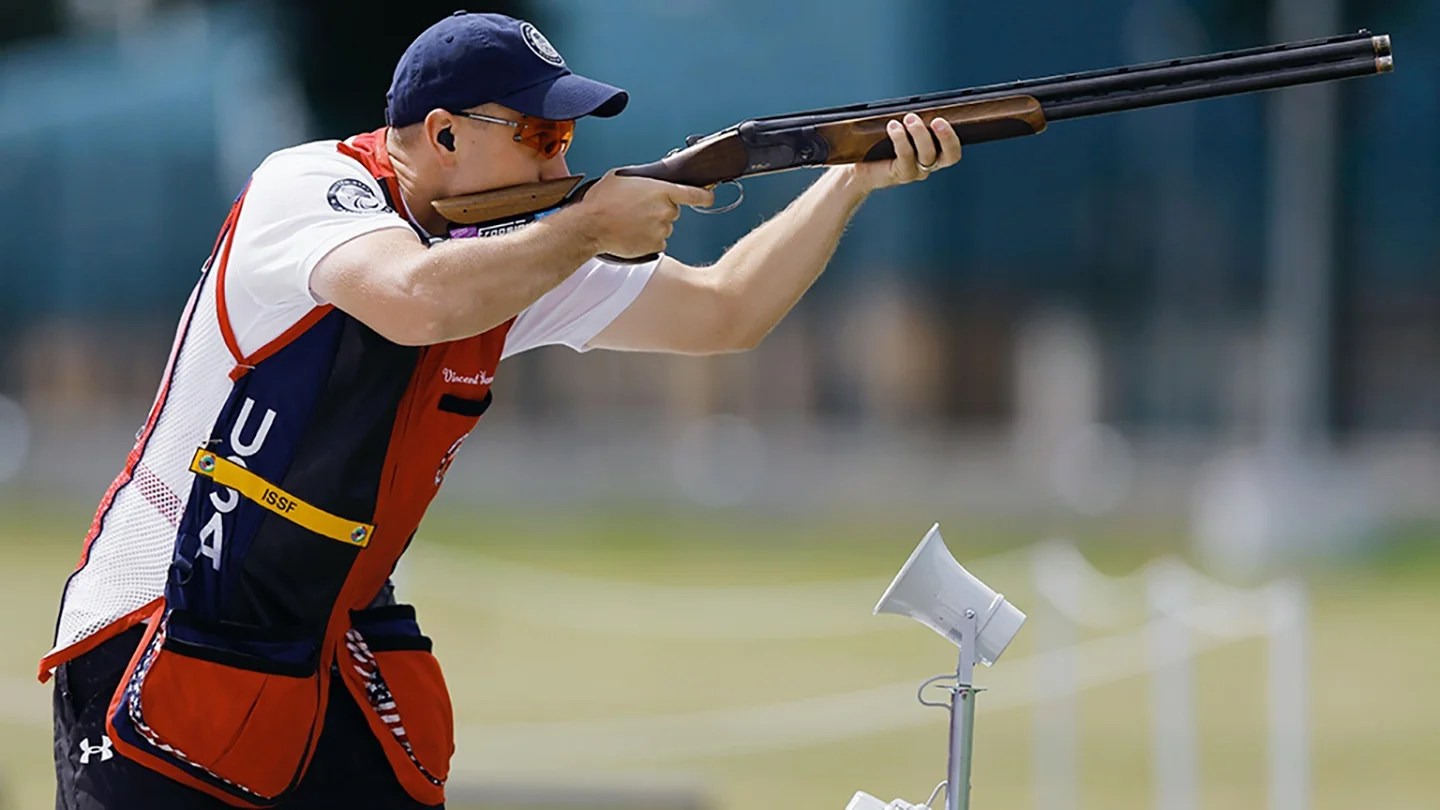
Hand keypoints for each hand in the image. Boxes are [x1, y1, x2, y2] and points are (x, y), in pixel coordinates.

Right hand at [566, 171, 713, 257]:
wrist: (591, 226)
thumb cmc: (602, 201)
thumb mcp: (621, 178)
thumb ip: (641, 180)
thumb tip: (646, 181)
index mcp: (661, 190)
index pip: (694, 193)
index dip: (704, 196)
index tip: (709, 197)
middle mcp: (666, 210)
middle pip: (672, 211)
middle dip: (659, 211)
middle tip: (638, 210)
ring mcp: (662, 230)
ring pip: (664, 228)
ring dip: (651, 226)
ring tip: (630, 222)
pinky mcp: (656, 245)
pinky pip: (657, 242)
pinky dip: (647, 240)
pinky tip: (631, 234)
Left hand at [850, 113, 961, 191]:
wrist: (858, 166)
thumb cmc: (880, 144)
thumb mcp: (900, 127)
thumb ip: (912, 118)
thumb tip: (917, 100)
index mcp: (934, 152)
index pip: (953, 150)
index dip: (953, 136)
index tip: (944, 117)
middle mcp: (928, 164)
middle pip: (949, 156)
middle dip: (946, 137)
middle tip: (936, 120)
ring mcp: (915, 171)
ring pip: (927, 154)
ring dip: (920, 134)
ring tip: (909, 118)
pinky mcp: (900, 174)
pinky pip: (906, 157)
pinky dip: (901, 139)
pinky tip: (894, 127)